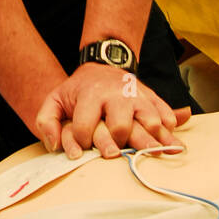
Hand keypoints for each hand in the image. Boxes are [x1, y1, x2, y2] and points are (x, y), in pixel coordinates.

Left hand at [35, 63, 190, 158]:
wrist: (102, 64)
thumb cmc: (79, 90)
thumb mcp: (55, 99)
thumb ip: (47, 121)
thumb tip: (55, 146)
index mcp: (91, 95)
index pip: (84, 127)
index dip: (81, 143)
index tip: (82, 149)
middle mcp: (116, 95)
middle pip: (121, 126)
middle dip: (118, 143)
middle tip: (116, 153)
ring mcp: (137, 95)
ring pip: (150, 120)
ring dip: (152, 140)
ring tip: (155, 154)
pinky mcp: (152, 96)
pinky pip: (165, 112)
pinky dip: (169, 127)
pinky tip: (171, 141)